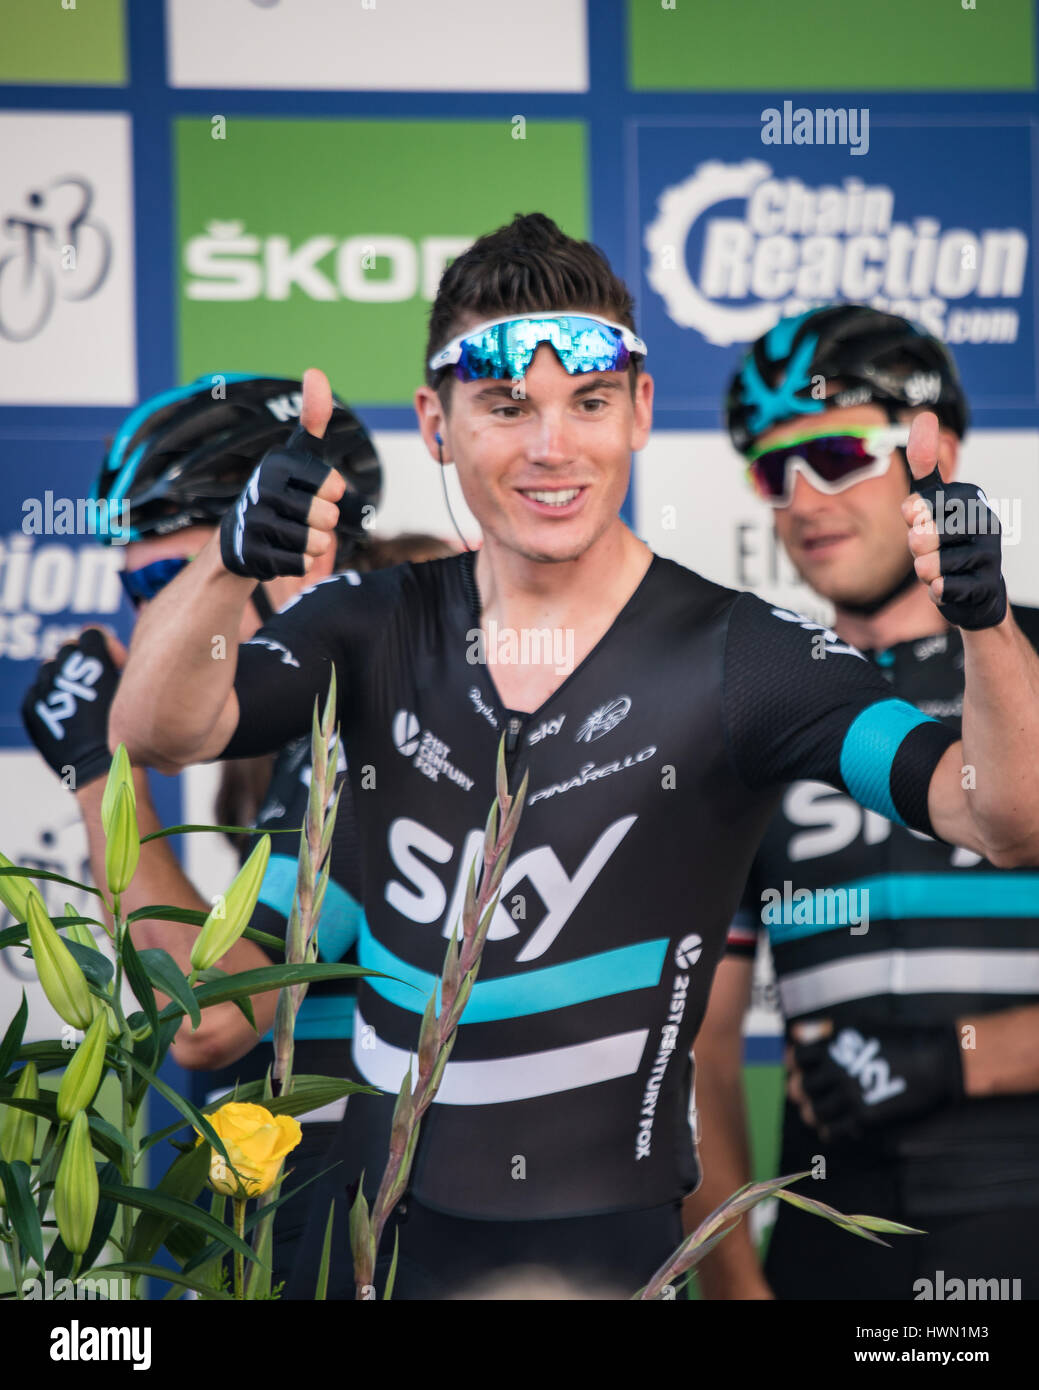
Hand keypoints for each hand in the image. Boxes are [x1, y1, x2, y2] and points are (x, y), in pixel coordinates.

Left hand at [21, 627, 124, 788]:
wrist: (101, 768)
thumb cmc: (126, 731)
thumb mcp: (134, 690)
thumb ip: (122, 665)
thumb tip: (113, 655)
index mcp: (90, 658)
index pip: (92, 633)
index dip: (106, 647)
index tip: (115, 666)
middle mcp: (62, 667)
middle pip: (69, 649)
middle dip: (83, 663)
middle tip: (97, 686)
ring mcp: (43, 687)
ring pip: (50, 669)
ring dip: (64, 679)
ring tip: (80, 702)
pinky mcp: (30, 708)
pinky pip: (37, 692)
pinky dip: (50, 698)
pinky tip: (68, 715)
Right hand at [219, 366, 345, 580]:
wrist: (241, 536)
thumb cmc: (282, 490)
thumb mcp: (298, 454)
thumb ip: (313, 418)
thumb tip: (316, 372)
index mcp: (278, 463)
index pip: (333, 486)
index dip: (331, 493)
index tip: (314, 490)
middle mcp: (261, 489)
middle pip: (327, 517)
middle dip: (323, 522)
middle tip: (303, 516)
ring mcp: (254, 523)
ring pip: (316, 543)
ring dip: (314, 543)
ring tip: (296, 533)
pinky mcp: (252, 555)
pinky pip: (301, 564)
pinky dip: (300, 562)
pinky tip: (284, 550)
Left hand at [788, 1020, 963, 1143]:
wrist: (934, 1060)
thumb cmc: (900, 1037)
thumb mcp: (860, 1023)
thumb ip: (825, 1029)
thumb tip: (796, 1032)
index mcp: (834, 1045)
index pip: (798, 1058)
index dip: (795, 1064)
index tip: (800, 1068)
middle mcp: (837, 1070)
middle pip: (802, 1086)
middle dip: (800, 1090)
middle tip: (805, 1093)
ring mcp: (850, 1094)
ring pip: (815, 1111)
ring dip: (812, 1112)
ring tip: (816, 1112)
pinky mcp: (865, 1115)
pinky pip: (835, 1130)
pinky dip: (829, 1132)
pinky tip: (831, 1130)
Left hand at [901, 412, 1006, 629]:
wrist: (974, 591)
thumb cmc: (947, 541)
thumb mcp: (933, 502)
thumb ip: (925, 465)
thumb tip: (925, 416)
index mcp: (970, 498)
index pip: (923, 502)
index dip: (913, 514)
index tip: (916, 518)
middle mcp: (986, 521)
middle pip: (924, 535)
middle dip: (916, 546)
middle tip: (925, 548)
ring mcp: (990, 555)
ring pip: (933, 564)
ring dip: (925, 570)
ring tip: (935, 568)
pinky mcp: (987, 586)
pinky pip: (945, 588)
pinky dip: (937, 590)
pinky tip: (943, 587)